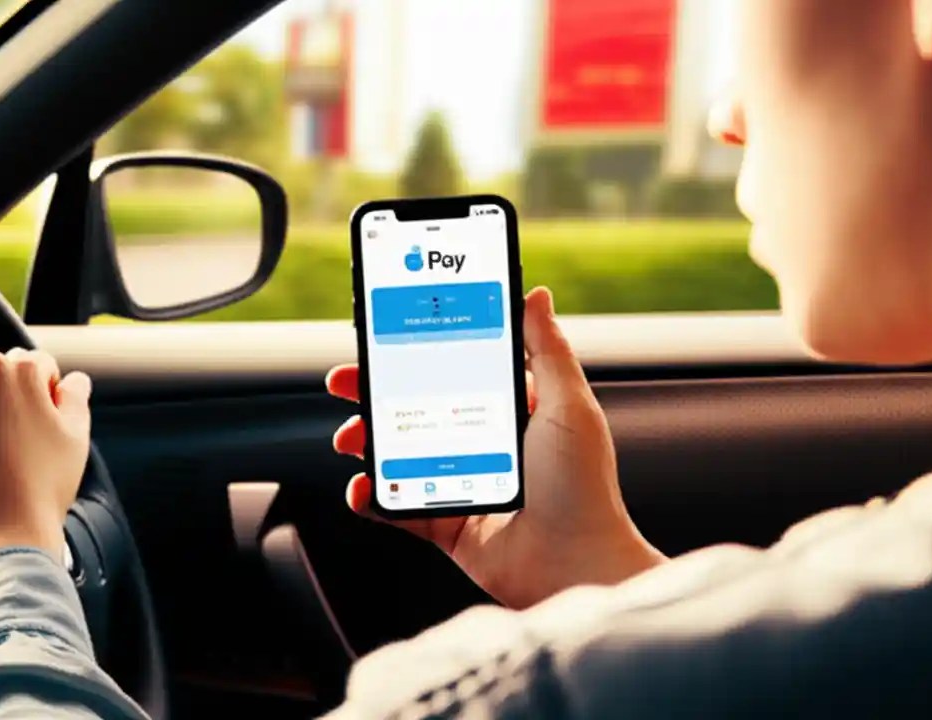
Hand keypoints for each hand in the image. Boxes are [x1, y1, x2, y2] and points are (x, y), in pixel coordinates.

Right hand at [328, 287, 662, 608]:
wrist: (576, 564)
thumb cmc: (584, 487)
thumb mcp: (570, 404)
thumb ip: (548, 349)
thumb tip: (535, 296)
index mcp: (512, 411)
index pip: (456, 369)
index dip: (418, 350)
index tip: (385, 332)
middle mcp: (483, 444)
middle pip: (415, 408)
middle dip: (374, 392)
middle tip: (347, 380)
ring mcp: (461, 483)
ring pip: (398, 454)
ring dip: (366, 442)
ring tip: (352, 438)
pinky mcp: (447, 525)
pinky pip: (398, 508)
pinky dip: (373, 498)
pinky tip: (363, 488)